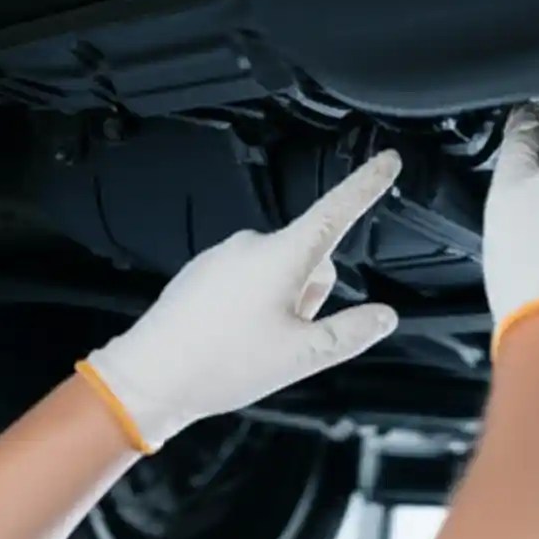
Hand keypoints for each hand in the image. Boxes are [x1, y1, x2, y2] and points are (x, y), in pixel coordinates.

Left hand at [79, 152, 402, 451]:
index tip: (388, 160)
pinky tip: (234, 337)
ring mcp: (225, 256)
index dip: (368, 184)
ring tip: (254, 342)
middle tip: (288, 337)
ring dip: (285, 303)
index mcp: (282, 256)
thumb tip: (384, 316)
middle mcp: (252, 245)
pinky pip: (250, 279)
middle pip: (312, 259)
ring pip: (282, 272)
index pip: (338, 210)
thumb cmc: (220, 364)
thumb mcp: (302, 355)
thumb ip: (350, 332)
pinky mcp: (206, 272)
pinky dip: (255, 305)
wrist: (150, 377)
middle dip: (314, 295)